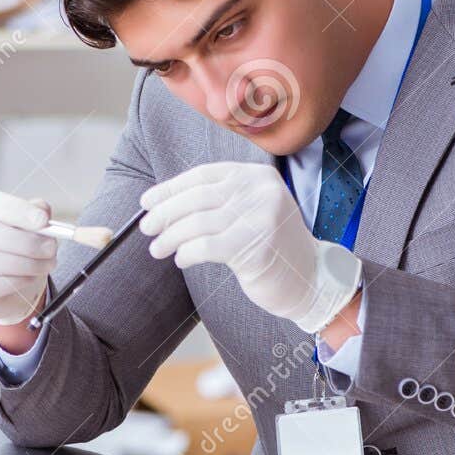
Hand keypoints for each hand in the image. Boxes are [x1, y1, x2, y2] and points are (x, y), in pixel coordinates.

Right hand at [0, 190, 58, 325]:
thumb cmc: (8, 245)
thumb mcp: (19, 223)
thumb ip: (32, 212)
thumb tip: (43, 212)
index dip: (16, 210)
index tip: (43, 220)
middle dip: (24, 241)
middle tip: (51, 247)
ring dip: (26, 263)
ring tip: (46, 263)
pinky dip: (16, 280)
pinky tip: (30, 276)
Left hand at [139, 162, 361, 334]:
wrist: (309, 278)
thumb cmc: (270, 246)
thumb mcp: (249, 211)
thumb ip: (218, 201)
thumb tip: (163, 203)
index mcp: (257, 176)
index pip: (203, 175)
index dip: (171, 188)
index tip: (147, 201)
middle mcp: (261, 191)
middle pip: (197, 197)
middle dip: (165, 213)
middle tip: (146, 228)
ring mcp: (261, 217)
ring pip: (198, 223)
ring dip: (170, 237)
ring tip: (157, 249)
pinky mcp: (256, 246)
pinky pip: (206, 247)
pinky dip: (187, 253)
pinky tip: (181, 260)